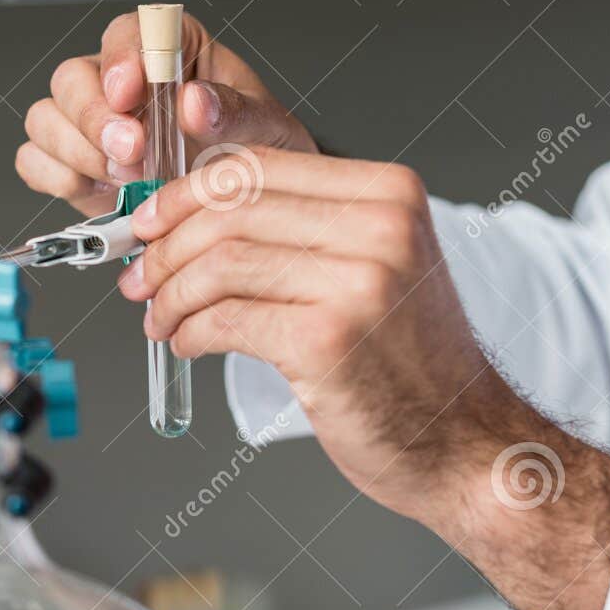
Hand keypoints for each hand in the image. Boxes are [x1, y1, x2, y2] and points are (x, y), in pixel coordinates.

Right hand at [17, 11, 317, 216]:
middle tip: (132, 153)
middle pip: (72, 78)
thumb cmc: (253, 149)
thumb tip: (193, 102)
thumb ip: (233, 110)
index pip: (128, 33)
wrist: (242, 199)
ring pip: (46, 119)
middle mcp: (118, 79)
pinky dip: (59, 180)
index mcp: (168, 47)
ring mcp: (88, 122)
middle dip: (94, 118)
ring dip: (77, 152)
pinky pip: (35, 162)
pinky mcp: (72, 163)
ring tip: (126, 181)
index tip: (130, 91)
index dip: (121, 58)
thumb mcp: (264, 126)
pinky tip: (100, 195)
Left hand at [120, 147, 609, 609]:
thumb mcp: (377, 267)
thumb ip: (302, 231)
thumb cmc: (413, 365)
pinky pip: (224, 321)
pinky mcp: (326, 341)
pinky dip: (189, 333)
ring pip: (218, 264)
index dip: (185, 194)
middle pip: (229, 210)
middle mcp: (379, 226)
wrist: (469, 442)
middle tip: (140, 278)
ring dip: (171, 295)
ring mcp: (357, 282)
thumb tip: (193, 216)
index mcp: (388, 193)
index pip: (256, 167)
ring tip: (160, 320)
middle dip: (165, 247)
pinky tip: (188, 345)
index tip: (150, 224)